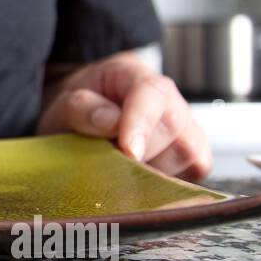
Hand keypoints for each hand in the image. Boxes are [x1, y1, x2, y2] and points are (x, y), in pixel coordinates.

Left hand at [36, 51, 211, 179]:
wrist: (84, 126)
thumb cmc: (79, 113)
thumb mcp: (64, 104)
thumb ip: (82, 108)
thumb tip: (111, 122)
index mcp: (134, 75)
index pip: (151, 93)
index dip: (142, 121)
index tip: (128, 151)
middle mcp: (170, 100)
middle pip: (174, 126)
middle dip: (142, 152)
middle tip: (110, 163)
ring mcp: (187, 130)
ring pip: (189, 155)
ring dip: (152, 172)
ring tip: (121, 169)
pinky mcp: (195, 160)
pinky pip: (193, 175)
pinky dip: (166, 185)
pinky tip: (140, 181)